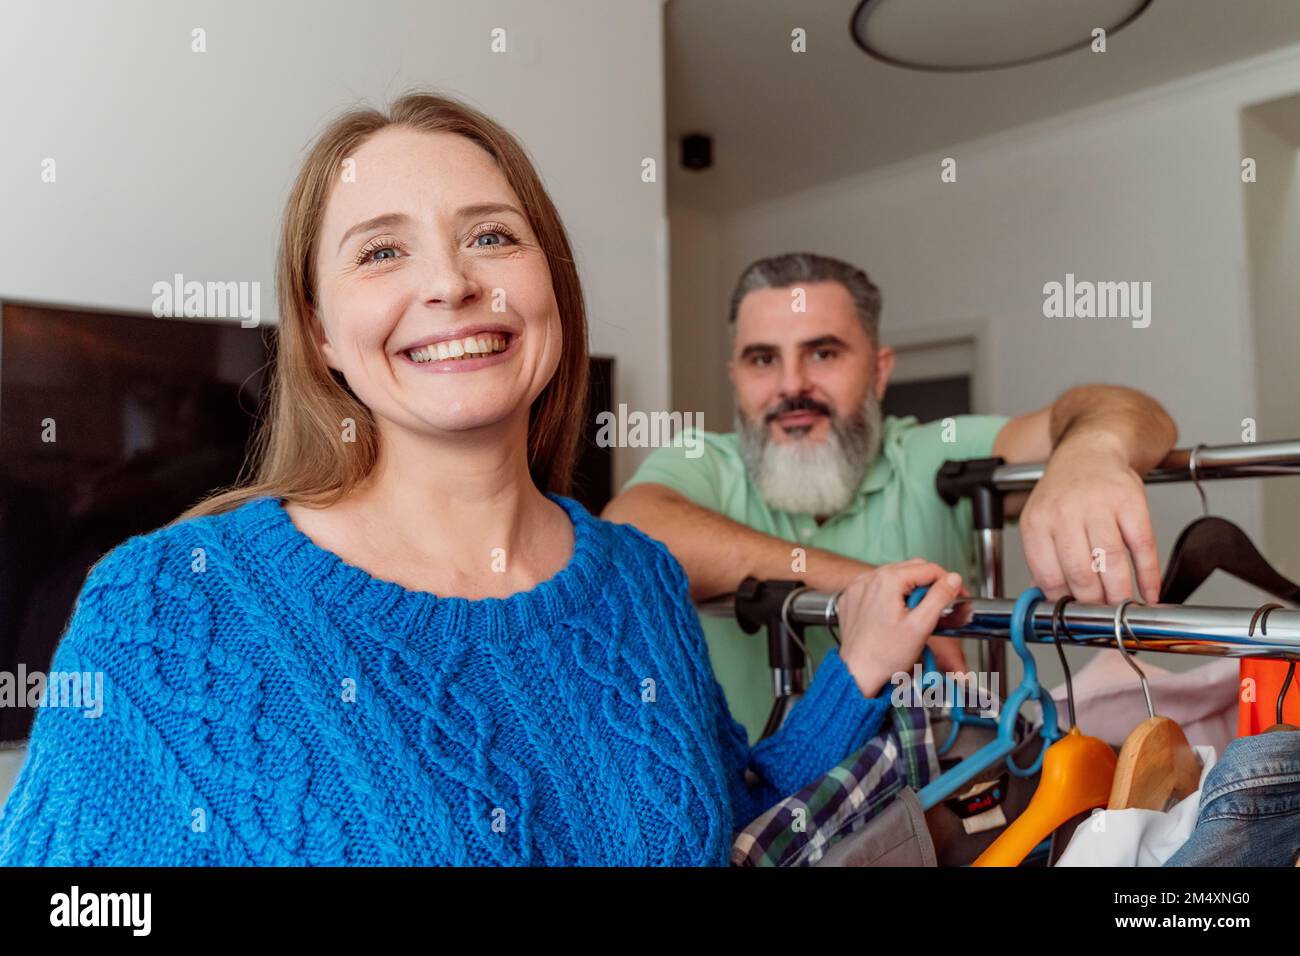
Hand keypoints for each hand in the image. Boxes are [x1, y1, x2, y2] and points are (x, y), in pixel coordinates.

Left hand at [835, 560, 967, 697]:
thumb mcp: (920, 626)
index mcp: (888, 580)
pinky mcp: (853, 596)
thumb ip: (939, 598)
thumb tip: (953, 579)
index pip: (929, 569)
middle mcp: (870, 578)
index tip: (957, 596)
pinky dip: (890, 594)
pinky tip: (893, 614)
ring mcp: (859, 586)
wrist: (858, 672)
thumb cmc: (884, 655)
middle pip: (912, 569)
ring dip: (910, 590)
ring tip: (915, 614)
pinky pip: (877, 586)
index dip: (948, 582)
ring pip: (895, 576)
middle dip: (930, 585)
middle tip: (939, 607)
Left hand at [1018, 439, 1159, 603]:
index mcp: (1037, 523)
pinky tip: (1151, 591)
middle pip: (1080, 573)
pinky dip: (1149, 575)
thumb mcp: (1040, 520)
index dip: (1063, 602)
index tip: (1075, 617)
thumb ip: (1043, 559)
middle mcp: (1065, 513)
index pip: (1048, 575)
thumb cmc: (1065, 492)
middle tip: (1103, 619)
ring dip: (1121, 594)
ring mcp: (1099, 506)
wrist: (1090, 451)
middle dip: (1094, 604)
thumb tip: (1048, 601)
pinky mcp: (1131, 502)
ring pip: (1112, 562)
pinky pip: (1143, 546)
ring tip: (1125, 611)